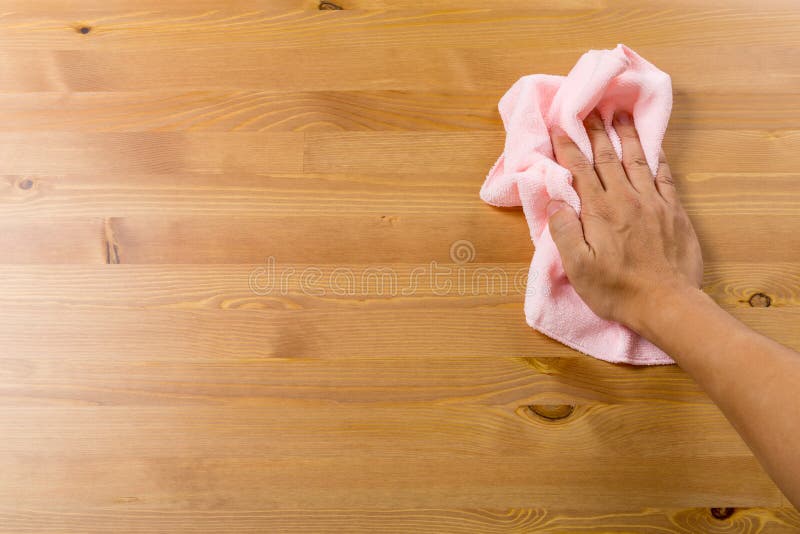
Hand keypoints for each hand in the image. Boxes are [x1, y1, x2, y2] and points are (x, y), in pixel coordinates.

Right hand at [547, 111, 703, 330]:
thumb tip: (555, 201)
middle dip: (597, 131)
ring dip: (627, 136)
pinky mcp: (674, 212)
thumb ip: (565, 231)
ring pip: (637, 160)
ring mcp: (653, 203)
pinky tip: (654, 148)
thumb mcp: (578, 268)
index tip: (560, 126)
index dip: (568, 146)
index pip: (580, 170)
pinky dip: (657, 158)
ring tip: (621, 115)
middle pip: (608, 157)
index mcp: (599, 211)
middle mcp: (626, 199)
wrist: (666, 303)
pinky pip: (664, 177)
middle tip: (590, 109)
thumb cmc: (616, 290)